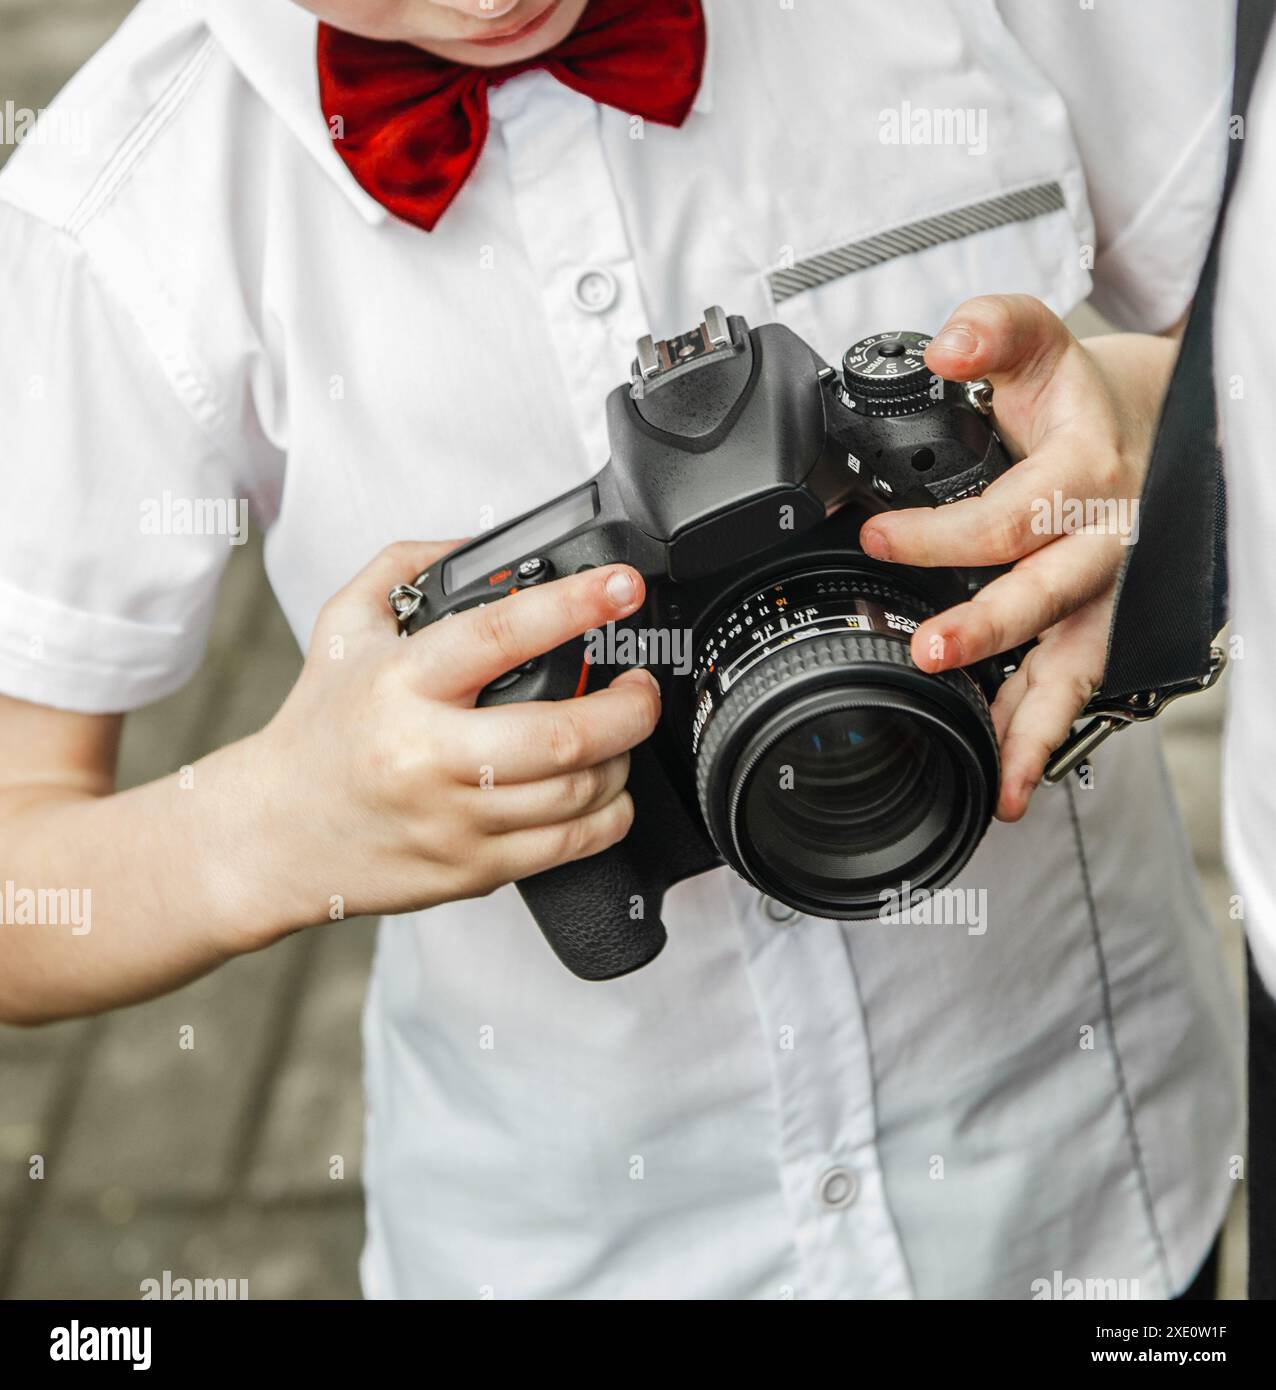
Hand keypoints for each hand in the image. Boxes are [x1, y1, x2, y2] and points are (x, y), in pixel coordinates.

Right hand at [241, 542, 660, 945]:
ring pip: (579, 792)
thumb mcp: (342, 627)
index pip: (501, 634)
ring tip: (621, 734)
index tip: (623, 587)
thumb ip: (405, 568)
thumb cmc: (317, 729)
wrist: (273, 833)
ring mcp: (454, 819)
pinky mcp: (473, 869)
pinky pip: (569, 846)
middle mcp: (429, 753)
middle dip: (631, 706)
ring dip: (623, 758)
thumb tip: (476, 544)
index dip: (575, 605)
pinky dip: (609, 815)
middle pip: (564, 734)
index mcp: (401, 683)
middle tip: (642, 684)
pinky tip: (605, 790)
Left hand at [858, 295, 1178, 820]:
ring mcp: (1109, 596)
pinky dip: (1043, 739)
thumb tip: (947, 344)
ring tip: (1001, 780)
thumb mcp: (1041, 348)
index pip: (1007, 515)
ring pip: (1075, 666)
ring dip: (1031, 723)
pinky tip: (1010, 783)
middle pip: (1046, 597)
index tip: (874, 536)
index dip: (937, 532)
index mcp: (1085, 477)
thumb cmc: (1087, 403)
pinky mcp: (1103, 629)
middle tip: (931, 651)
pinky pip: (1076, 690)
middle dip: (988, 628)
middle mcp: (1105, 545)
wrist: (1160, 428)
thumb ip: (992, 332)